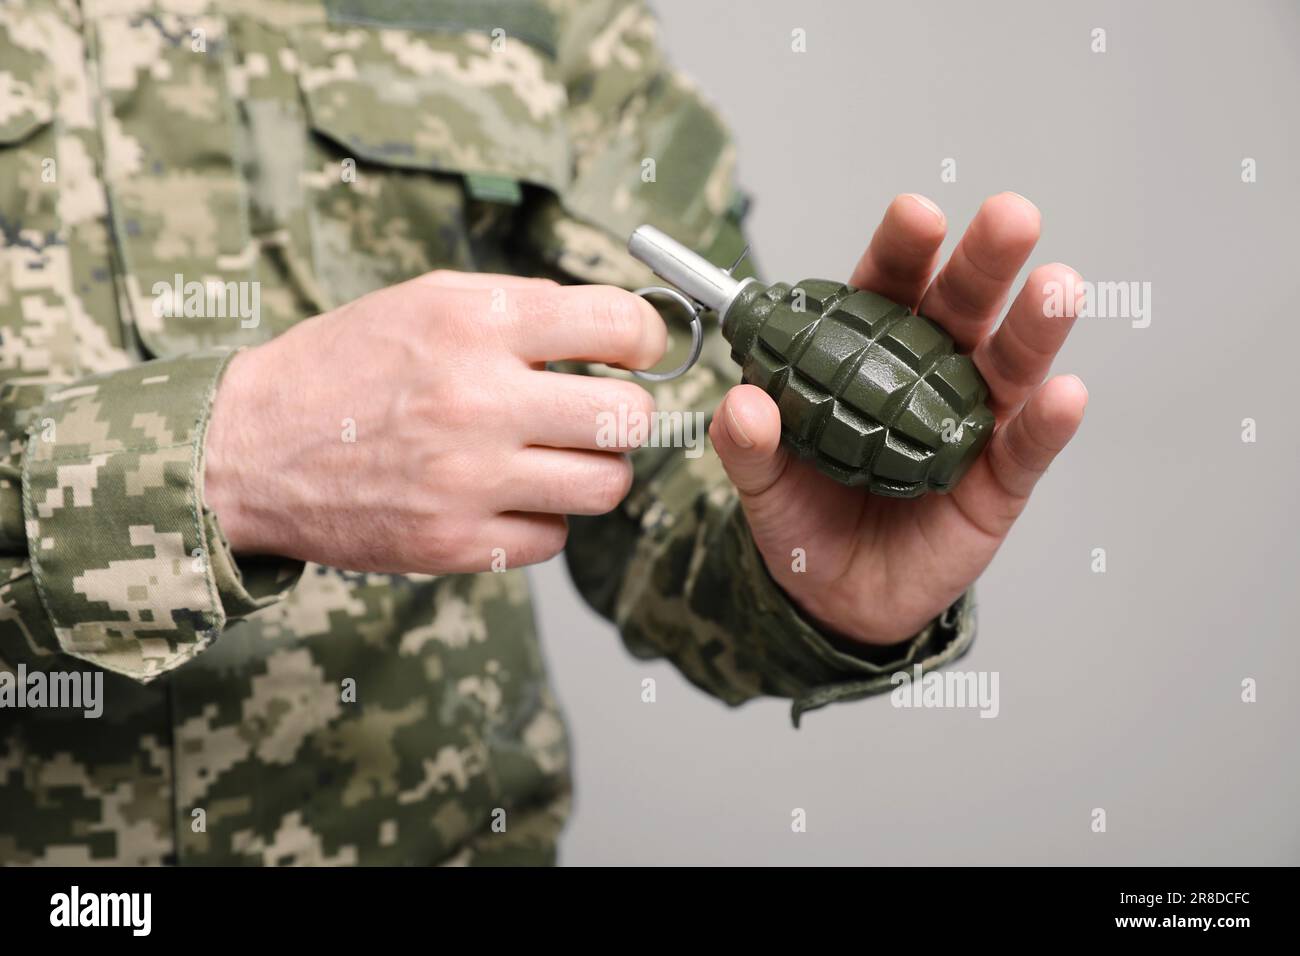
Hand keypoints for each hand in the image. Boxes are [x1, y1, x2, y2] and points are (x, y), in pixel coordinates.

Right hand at [204, 271, 664, 573]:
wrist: (249, 451)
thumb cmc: (344, 367)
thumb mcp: (427, 302)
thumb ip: (522, 308)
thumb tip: (615, 329)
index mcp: (475, 326)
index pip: (617, 325)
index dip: (644, 338)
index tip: (636, 351)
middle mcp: (478, 402)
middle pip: (630, 417)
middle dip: (624, 412)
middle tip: (595, 413)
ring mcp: (469, 482)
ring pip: (606, 486)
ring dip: (592, 470)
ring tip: (553, 456)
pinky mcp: (454, 545)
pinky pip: (555, 539)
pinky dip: (542, 519)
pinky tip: (505, 497)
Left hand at [710, 192, 1087, 644]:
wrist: (836, 596)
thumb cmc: (804, 518)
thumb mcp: (764, 484)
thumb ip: (749, 445)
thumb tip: (741, 405)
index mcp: (867, 355)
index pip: (887, 289)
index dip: (903, 251)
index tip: (916, 215)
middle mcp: (928, 375)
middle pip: (961, 309)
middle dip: (985, 263)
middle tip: (1009, 218)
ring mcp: (971, 424)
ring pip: (1009, 366)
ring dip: (1034, 327)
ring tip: (1055, 289)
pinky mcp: (1000, 482)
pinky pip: (1027, 449)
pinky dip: (1047, 424)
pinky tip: (1064, 394)